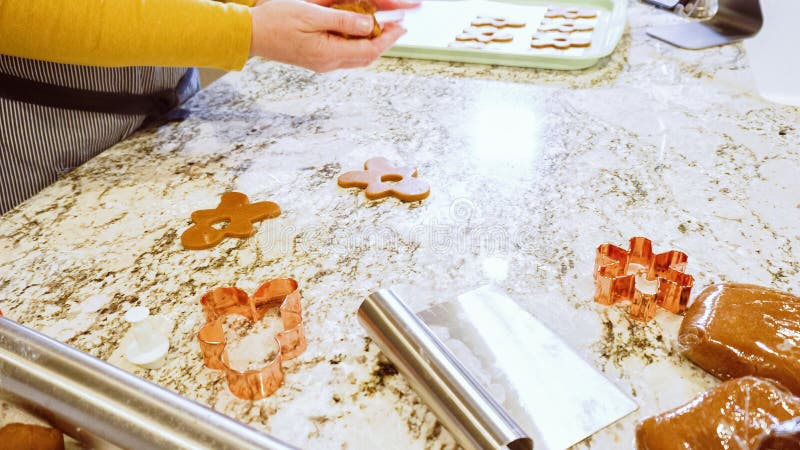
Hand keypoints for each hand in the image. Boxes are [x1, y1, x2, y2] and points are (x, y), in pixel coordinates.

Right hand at [249, 0, 406, 71]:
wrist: (250, 34)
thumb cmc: (276, 20)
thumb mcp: (312, 15)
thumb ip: (343, 21)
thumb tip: (370, 25)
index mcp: (328, 53)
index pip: (369, 50)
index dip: (389, 38)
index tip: (402, 26)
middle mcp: (328, 63)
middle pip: (366, 57)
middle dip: (385, 42)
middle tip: (398, 26)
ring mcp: (321, 63)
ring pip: (356, 57)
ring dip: (372, 44)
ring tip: (384, 27)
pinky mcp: (316, 59)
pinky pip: (344, 54)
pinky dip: (357, 44)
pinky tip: (360, 31)